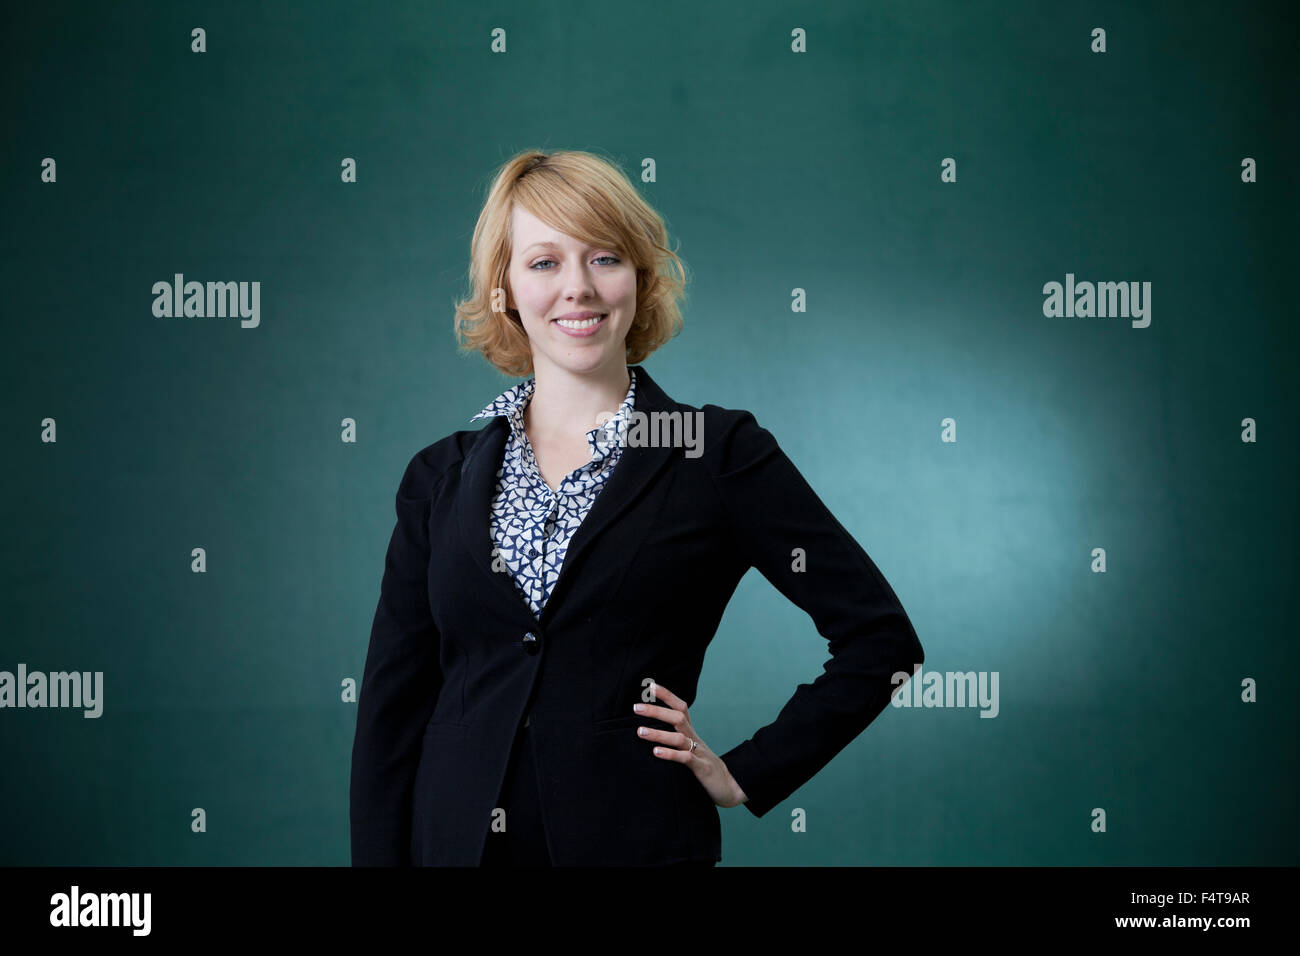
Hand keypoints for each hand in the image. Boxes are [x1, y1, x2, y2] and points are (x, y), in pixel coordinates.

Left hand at [634, 681, 748, 808]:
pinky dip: (670, 754)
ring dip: (659, 734)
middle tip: (636, 707)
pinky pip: (686, 758)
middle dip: (656, 711)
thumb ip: (674, 738)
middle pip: (677, 718)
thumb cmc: (703, 766)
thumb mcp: (689, 749)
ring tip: (640, 731)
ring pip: (679, 738)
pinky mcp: (702, 768)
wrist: (729, 786)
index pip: (680, 707)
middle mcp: (694, 738)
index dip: (666, 695)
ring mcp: (699, 752)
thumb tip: (648, 731)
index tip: (650, 685)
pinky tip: (656, 752)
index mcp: (691, 732)